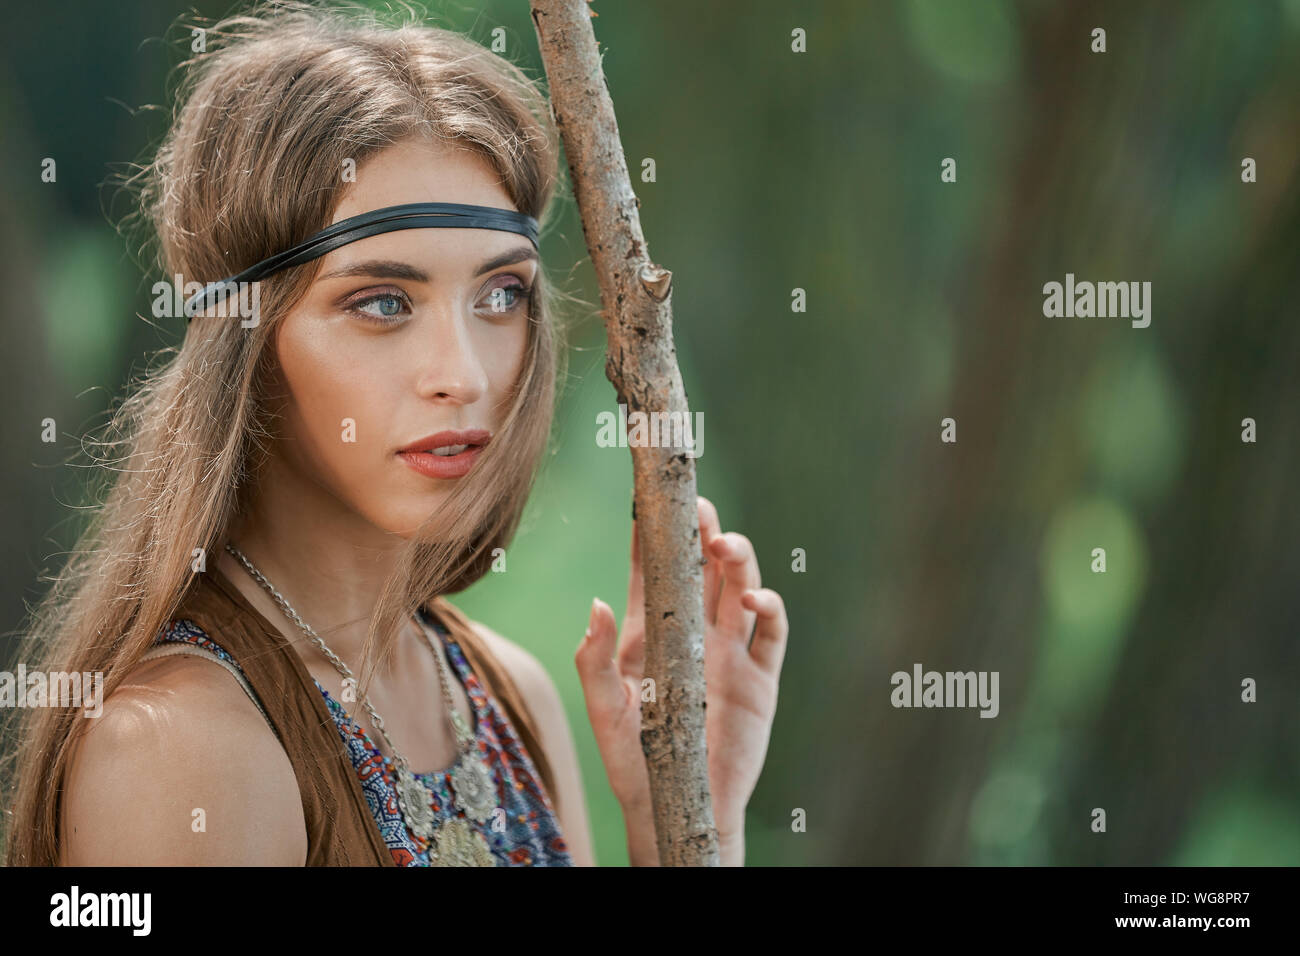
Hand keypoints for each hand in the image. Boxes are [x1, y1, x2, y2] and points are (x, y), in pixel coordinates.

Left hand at [575, 496, 787, 863]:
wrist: (677, 809)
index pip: (653, 570)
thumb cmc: (634, 762)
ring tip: (725, 546)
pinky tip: (755, 600)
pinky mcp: (760, 678)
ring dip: (738, 561)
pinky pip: (772, 634)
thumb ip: (595, 660)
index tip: (652, 496)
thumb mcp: (603, 711)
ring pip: (740, 588)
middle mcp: (694, 632)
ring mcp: (730, 651)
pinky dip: (770, 609)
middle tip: (700, 508)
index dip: (653, 534)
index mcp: (650, 631)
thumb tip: (596, 603)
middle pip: (703, 568)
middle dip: (703, 533)